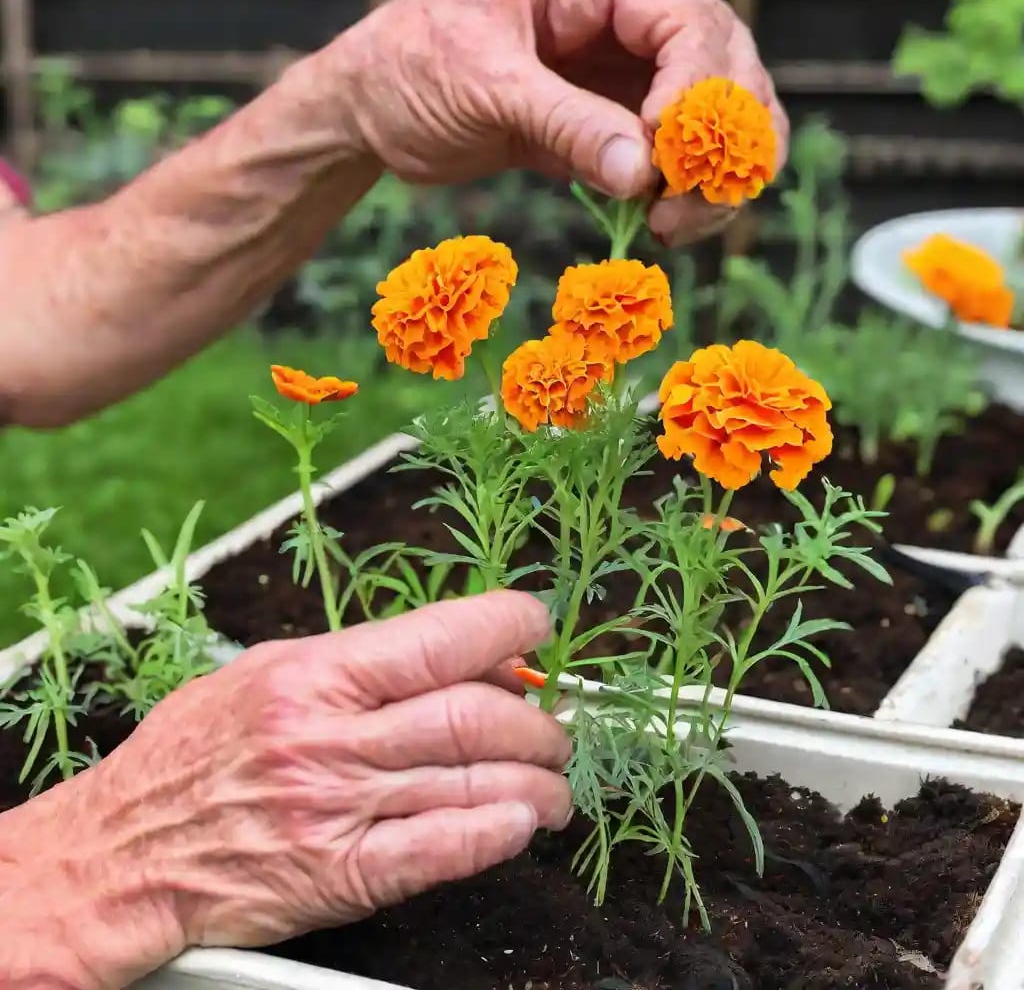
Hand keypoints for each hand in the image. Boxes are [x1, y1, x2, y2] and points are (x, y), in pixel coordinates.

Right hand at [0, 592, 568, 986]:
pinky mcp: (337, 875)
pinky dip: (495, 835)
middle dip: (536, 723)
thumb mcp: (264, 675)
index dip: (505, 627)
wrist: (117, 853)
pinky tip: (521, 825)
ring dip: (535, 784)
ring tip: (553, 786)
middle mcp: (329, 738)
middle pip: (472, 715)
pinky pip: (438, 851)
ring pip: (471, 782)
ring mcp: (335, 808)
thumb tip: (448, 655)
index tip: (534, 627)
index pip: (438, 637)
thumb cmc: (190, 756)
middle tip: (552, 731)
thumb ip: (356, 663)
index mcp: (313, 674)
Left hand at [336, 0, 787, 245]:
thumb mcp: (484, 86)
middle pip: (721, 64)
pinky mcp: (610, 128)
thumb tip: (644, 174)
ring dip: (713, 175)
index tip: (665, 150)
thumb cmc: (410, 68)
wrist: (374, 111)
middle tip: (684, 204)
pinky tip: (662, 224)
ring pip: (709, 117)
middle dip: (718, 138)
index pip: (682, 19)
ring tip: (675, 226)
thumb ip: (564, 123)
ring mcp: (621, 76)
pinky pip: (668, 158)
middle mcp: (622, 20)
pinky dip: (680, 193)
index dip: (695, 85)